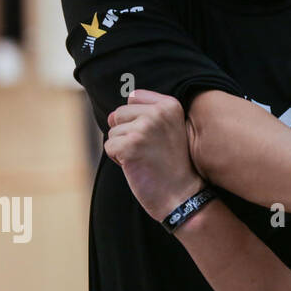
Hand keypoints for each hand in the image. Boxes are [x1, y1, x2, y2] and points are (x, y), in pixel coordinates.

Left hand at [106, 90, 203, 221]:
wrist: (182, 193)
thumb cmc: (173, 163)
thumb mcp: (169, 129)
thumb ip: (145, 114)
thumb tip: (111, 115)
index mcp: (170, 105)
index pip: (134, 97)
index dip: (137, 118)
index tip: (154, 135)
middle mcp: (158, 112)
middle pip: (120, 114)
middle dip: (127, 133)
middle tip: (149, 149)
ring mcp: (144, 128)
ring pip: (113, 132)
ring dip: (123, 148)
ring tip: (145, 158)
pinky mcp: (129, 145)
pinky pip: (109, 146)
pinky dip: (118, 160)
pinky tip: (137, 166)